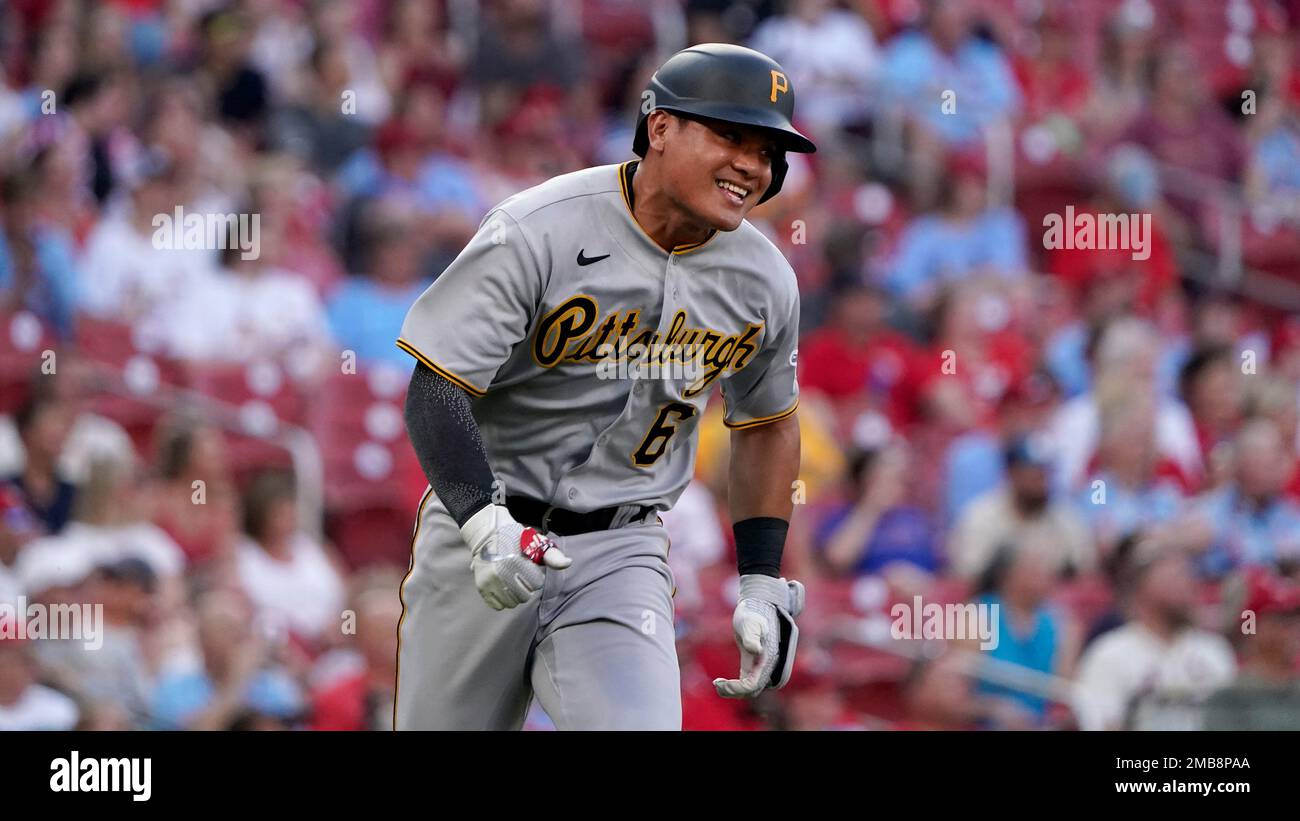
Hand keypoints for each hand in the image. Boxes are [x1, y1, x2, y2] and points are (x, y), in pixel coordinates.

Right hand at [460, 505, 571, 609]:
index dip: (536, 576)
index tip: (529, 567)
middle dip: (526, 586)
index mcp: (517, 562)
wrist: (487, 533)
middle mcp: (502, 573)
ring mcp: (490, 581)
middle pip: (525, 596)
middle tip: (520, 574)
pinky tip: (503, 588)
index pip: (536, 583)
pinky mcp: (482, 587)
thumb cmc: (516, 538)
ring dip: (515, 595)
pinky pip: (497, 605)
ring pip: (511, 603)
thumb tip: (568, 563)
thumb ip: (552, 556)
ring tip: (512, 581)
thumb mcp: (536, 543)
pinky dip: (502, 600)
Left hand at [713, 575, 804, 698]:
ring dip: (733, 691)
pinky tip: (719, 681)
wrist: (757, 606)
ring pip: (749, 689)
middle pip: (751, 691)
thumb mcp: (750, 623)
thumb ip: (753, 636)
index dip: (737, 688)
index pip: (753, 685)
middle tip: (717, 683)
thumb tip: (756, 650)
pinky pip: (745, 682)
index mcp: (767, 659)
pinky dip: (734, 686)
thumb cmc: (753, 613)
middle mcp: (766, 666)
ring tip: (717, 684)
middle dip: (734, 691)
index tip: (719, 682)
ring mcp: (760, 666)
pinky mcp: (752, 664)